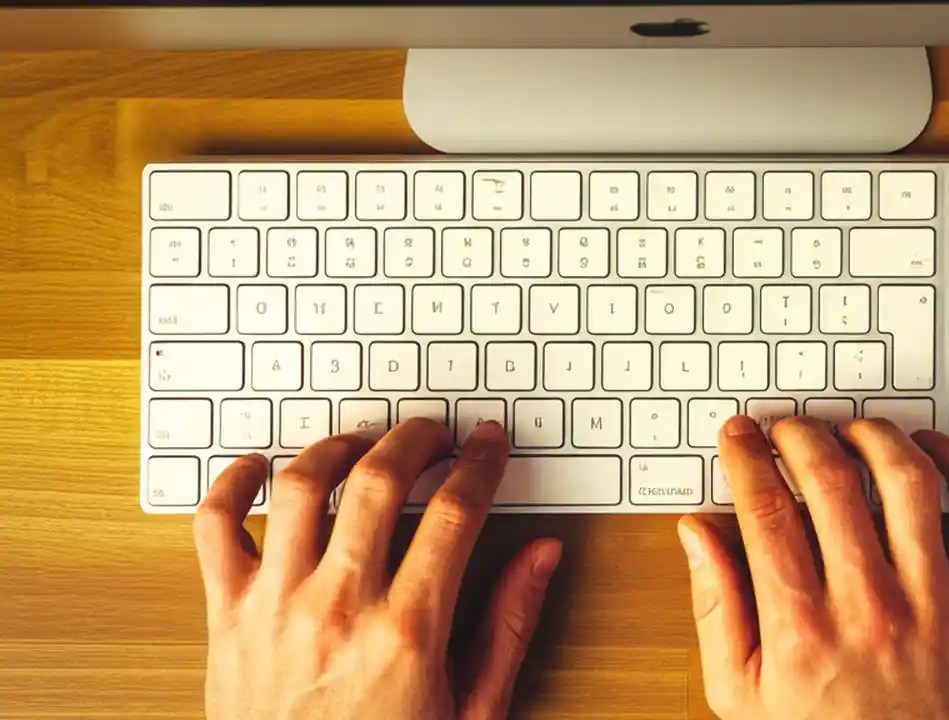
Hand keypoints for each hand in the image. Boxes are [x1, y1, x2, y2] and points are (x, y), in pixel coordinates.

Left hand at [195, 419, 560, 719]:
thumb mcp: (472, 711)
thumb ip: (507, 625)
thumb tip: (541, 556)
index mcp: (407, 634)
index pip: (455, 513)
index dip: (480, 463)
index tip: (488, 445)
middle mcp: (338, 609)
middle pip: (379, 481)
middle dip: (417, 438)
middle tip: (433, 433)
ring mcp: (276, 606)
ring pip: (301, 487)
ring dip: (338, 447)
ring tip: (363, 446)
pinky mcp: (227, 615)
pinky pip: (215, 527)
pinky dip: (232, 483)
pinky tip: (260, 468)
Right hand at [678, 416, 948, 719]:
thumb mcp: (742, 693)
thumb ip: (715, 607)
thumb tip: (697, 533)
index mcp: (801, 628)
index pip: (765, 510)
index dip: (747, 456)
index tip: (740, 435)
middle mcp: (868, 606)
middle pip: (830, 481)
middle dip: (799, 436)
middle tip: (787, 428)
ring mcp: (933, 601)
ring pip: (905, 480)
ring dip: (872, 436)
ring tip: (850, 431)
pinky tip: (928, 449)